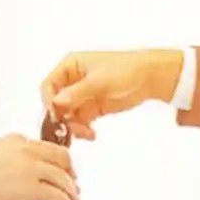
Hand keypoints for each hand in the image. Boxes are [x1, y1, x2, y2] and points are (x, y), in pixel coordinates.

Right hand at [0, 134, 78, 199]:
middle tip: (73, 183)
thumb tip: (17, 172)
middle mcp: (27, 150)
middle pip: (61, 158)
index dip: (58, 159)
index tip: (62, 167)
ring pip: (62, 178)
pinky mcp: (32, 189)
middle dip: (70, 172)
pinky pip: (57, 195)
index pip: (46, 146)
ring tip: (74, 199)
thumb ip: (9, 157)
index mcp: (16, 139)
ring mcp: (31, 169)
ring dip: (71, 190)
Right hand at [39, 49, 183, 139]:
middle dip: (61, 118)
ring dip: (73, 126)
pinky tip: (91, 134)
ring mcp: (82, 95)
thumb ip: (77, 92)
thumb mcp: (99, 81)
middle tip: (69, 131)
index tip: (55, 115)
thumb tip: (56, 102)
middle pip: (56, 103)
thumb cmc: (126, 69)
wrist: (151, 77)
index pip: (49, 85)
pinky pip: (79, 121)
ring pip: (67, 115)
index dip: (48, 101)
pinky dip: (82, 129)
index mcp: (70, 66)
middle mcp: (72, 81)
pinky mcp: (92, 108)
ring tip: (86, 133)